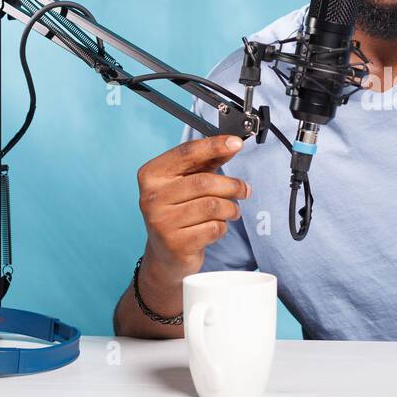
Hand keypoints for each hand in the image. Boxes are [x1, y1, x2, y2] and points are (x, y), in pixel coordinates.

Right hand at [136, 135, 250, 276]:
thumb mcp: (188, 181)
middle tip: (244, 190)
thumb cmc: (179, 211)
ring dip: (231, 208)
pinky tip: (216, 227)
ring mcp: (162, 222)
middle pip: (205, 182)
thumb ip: (207, 161)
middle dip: (232, 186)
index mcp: (151, 175)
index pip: (187, 153)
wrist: (166, 253)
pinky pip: (214, 228)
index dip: (214, 145)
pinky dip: (223, 227)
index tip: (236, 143)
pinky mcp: (176, 244)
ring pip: (213, 206)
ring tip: (232, 211)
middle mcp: (151, 197)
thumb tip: (232, 144)